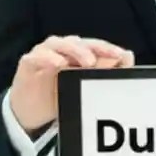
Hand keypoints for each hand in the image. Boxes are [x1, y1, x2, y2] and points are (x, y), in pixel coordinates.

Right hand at [9, 35, 134, 130]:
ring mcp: (43, 54)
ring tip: (86, 61)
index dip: (107, 48)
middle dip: (91, 49)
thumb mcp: (84, 88)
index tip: (121, 56)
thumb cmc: (59, 95)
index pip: (94, 46)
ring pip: (58, 44)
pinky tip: (58, 63)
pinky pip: (37, 56)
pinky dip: (48, 57)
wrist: (32, 114)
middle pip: (77, 42)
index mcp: (76, 53)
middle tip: (101, 60)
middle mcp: (60, 49)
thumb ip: (105, 73)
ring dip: (74, 50)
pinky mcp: (28, 63)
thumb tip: (127, 56)